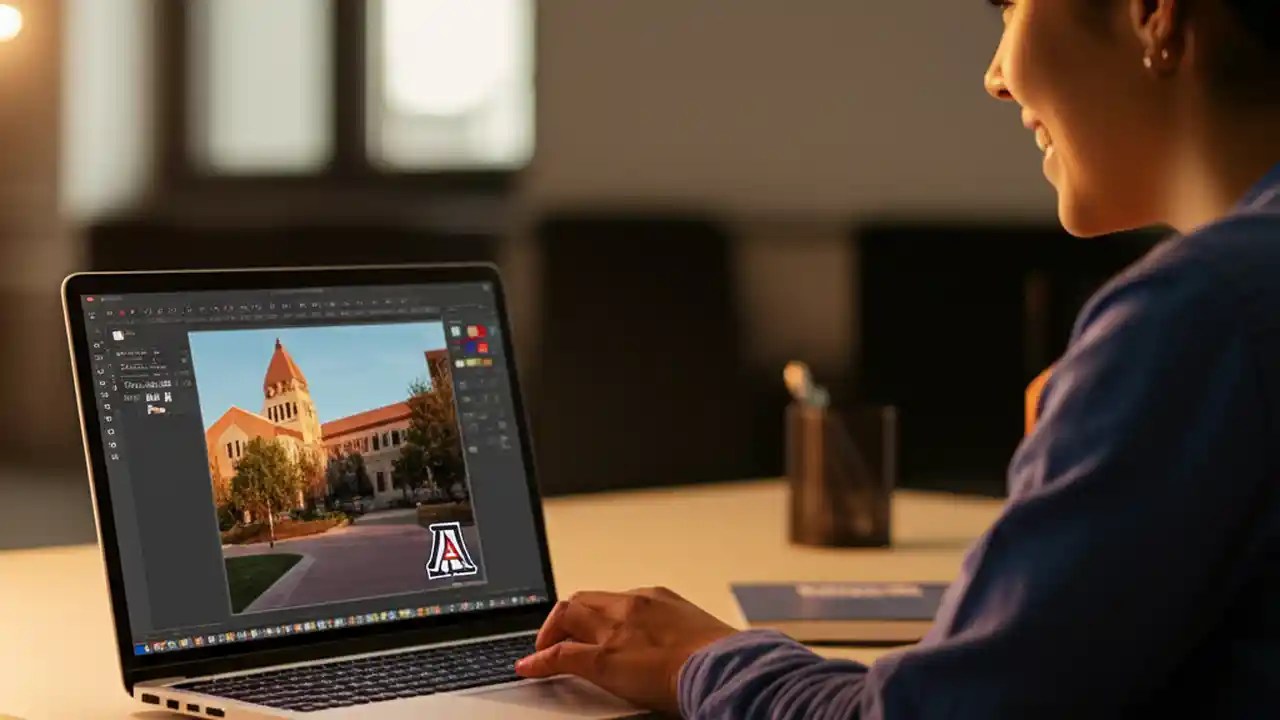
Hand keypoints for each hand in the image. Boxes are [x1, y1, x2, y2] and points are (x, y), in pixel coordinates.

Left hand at [515, 586, 738, 714]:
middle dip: (565, 617)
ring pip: (566, 617)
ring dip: (550, 632)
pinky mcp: (603, 658)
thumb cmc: (721, 658)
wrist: (726, 668)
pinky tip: (529, 668)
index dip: (594, 613)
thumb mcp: (697, 635)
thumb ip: (678, 636)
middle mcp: (631, 605)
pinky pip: (560, 655)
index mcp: (656, 598)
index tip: (590, 624)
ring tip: (542, 649)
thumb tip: (679, 652)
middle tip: (558, 635)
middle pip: (583, 600)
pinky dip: (539, 661)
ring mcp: (615, 629)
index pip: (612, 598)